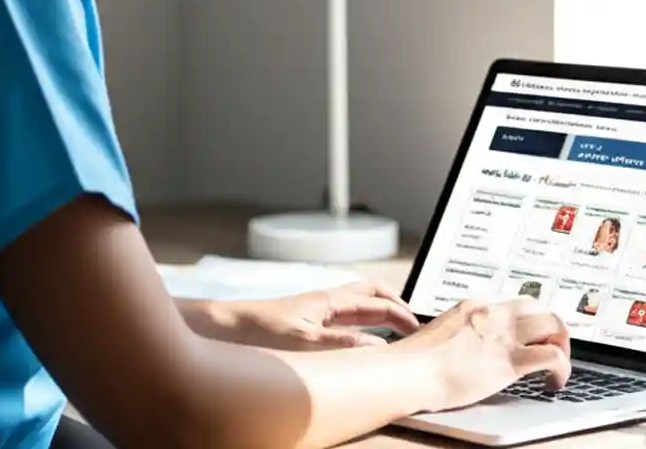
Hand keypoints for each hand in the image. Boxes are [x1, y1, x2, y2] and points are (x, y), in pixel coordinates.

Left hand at [215, 282, 421, 350]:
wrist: (226, 327)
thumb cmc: (260, 328)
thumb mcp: (305, 341)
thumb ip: (342, 343)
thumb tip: (379, 348)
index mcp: (329, 300)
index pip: (377, 300)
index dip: (401, 313)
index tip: (419, 330)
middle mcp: (326, 302)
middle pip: (372, 297)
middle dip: (396, 309)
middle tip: (415, 329)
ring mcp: (317, 312)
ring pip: (359, 308)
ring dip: (381, 317)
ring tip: (397, 334)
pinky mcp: (308, 325)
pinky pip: (345, 322)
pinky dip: (363, 329)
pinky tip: (363, 345)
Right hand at [401, 298, 570, 411]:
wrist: (410, 372)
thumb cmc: (414, 362)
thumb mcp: (439, 335)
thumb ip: (458, 335)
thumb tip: (463, 348)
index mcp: (473, 306)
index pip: (511, 305)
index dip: (525, 323)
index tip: (528, 337)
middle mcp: (492, 314)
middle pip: (537, 307)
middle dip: (549, 327)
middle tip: (550, 347)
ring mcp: (503, 335)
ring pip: (553, 323)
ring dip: (561, 343)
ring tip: (558, 364)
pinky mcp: (510, 360)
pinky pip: (553, 357)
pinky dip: (563, 369)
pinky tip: (555, 382)